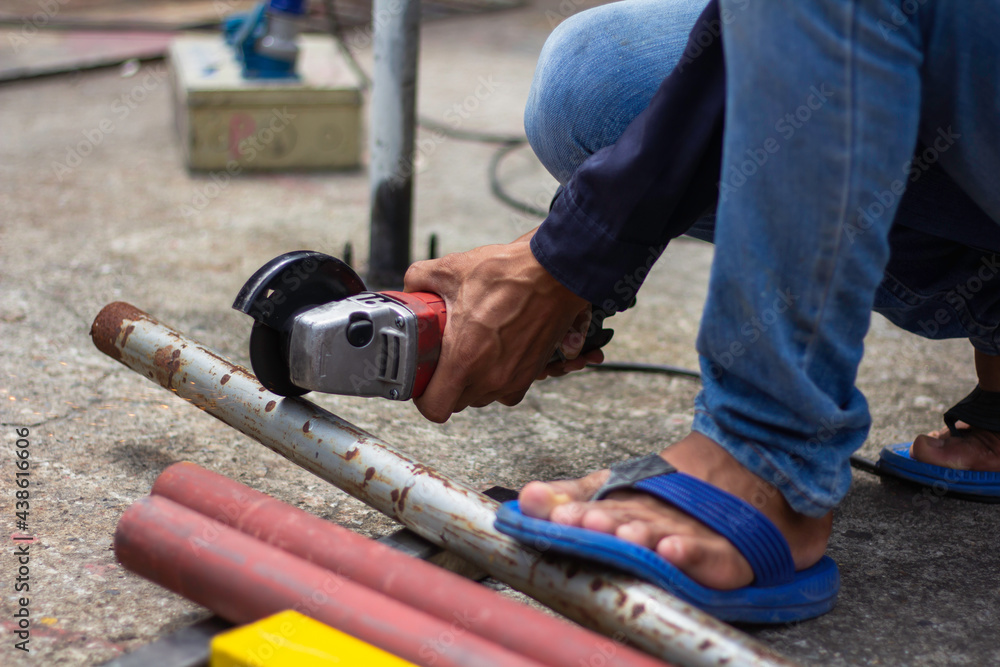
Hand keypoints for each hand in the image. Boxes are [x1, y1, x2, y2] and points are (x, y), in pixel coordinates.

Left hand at [404, 238, 590, 421]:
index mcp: (464, 359)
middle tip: (444, 360)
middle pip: (457, 403)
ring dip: (472, 383)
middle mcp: (489, 377)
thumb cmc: (506, 273)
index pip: (435, 408)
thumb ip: (418, 280)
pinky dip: (498, 380)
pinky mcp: (532, 373)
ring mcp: (512, 378)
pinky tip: (494, 355)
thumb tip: (410, 289)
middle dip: (446, 386)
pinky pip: (506, 391)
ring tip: (471, 353)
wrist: (553, 272)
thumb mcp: (450, 269)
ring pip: (482, 397)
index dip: (423, 398)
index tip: (423, 381)